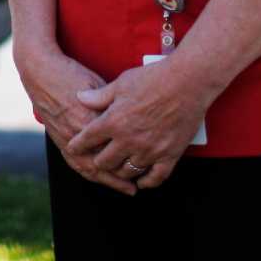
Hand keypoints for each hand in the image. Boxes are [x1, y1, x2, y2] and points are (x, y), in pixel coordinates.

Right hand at [14, 43, 135, 184]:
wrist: (40, 73)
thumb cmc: (71, 74)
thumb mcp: (98, 85)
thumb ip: (112, 105)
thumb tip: (132, 116)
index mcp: (92, 118)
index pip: (118, 142)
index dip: (136, 152)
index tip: (152, 156)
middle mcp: (79, 133)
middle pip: (108, 160)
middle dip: (127, 172)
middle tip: (146, 178)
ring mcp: (68, 140)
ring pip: (92, 168)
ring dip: (111, 181)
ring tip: (128, 188)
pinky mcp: (60, 141)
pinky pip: (77, 165)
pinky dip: (92, 175)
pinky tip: (103, 179)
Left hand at [65, 58, 212, 191]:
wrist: (187, 82)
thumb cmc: (153, 78)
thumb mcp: (121, 83)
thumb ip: (99, 96)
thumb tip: (80, 97)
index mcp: (113, 121)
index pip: (87, 140)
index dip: (77, 145)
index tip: (74, 148)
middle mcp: (129, 140)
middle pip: (104, 162)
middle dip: (98, 161)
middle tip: (98, 158)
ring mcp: (149, 150)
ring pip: (127, 172)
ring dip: (121, 171)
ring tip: (119, 168)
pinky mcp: (169, 155)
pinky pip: (155, 178)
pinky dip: (146, 181)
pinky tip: (142, 181)